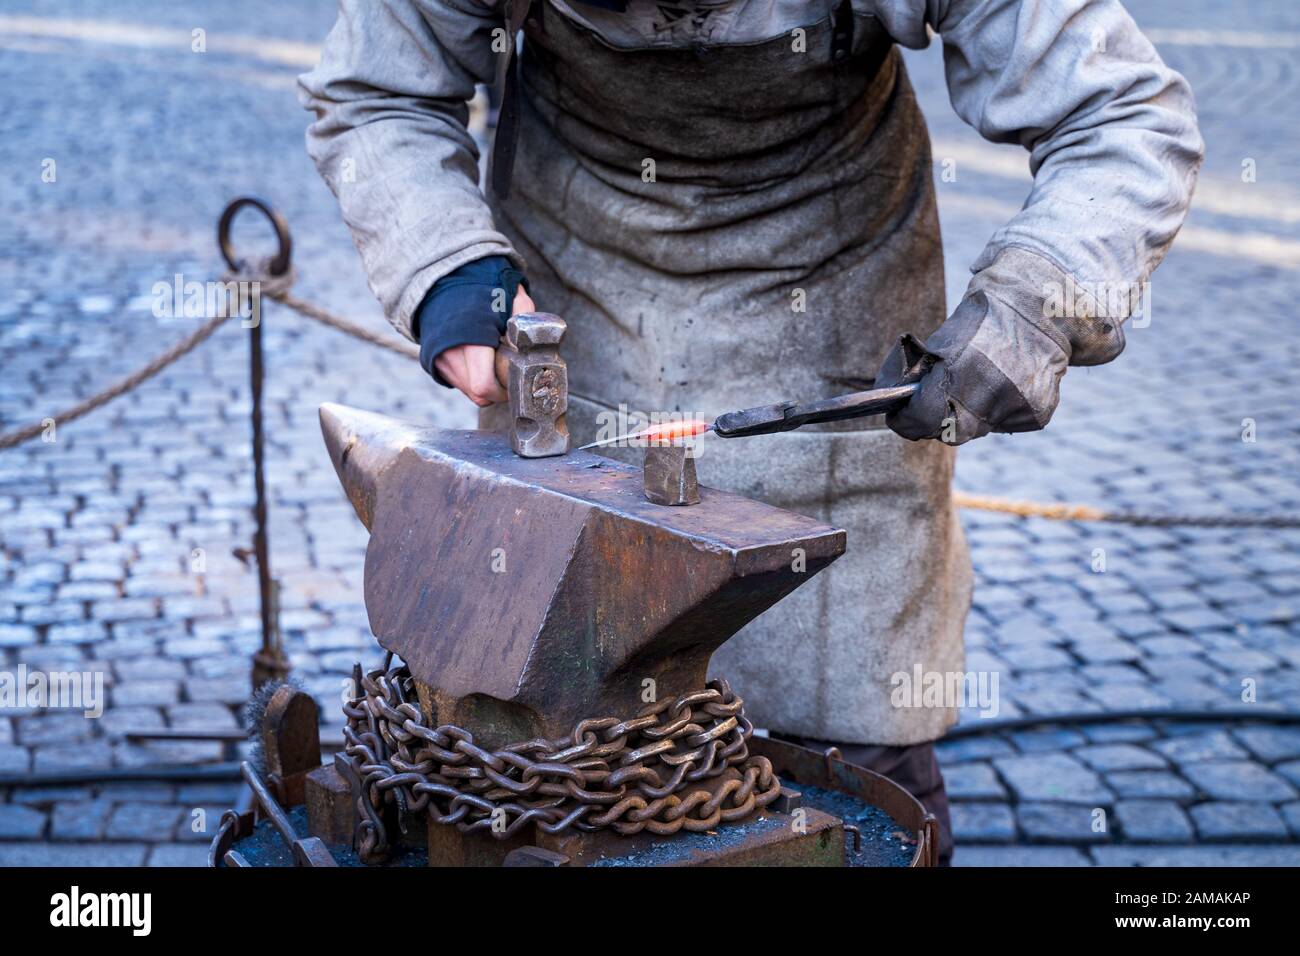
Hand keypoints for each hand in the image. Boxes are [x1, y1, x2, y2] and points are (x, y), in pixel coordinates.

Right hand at [434, 287, 535, 406]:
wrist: (445, 281)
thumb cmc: (483, 289)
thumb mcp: (509, 296)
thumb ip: (524, 316)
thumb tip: (536, 341)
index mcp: (471, 340)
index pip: (484, 386)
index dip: (503, 391)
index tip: (515, 381)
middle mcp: (450, 353)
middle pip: (477, 393)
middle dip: (497, 391)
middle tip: (510, 376)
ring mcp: (439, 359)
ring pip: (468, 390)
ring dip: (485, 385)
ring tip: (496, 364)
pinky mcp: (434, 362)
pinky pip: (458, 382)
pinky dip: (472, 378)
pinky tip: (481, 361)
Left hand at [880, 289, 1068, 445]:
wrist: (1042, 305)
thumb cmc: (984, 317)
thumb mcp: (944, 338)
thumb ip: (925, 376)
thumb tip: (905, 404)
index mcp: (963, 367)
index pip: (922, 418)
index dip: (906, 420)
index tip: (901, 416)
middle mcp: (993, 391)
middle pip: (950, 432)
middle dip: (936, 422)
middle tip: (933, 407)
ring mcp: (1018, 404)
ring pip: (979, 430)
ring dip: (969, 415)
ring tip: (978, 384)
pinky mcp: (1037, 413)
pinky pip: (1004, 424)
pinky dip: (997, 411)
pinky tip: (1006, 384)